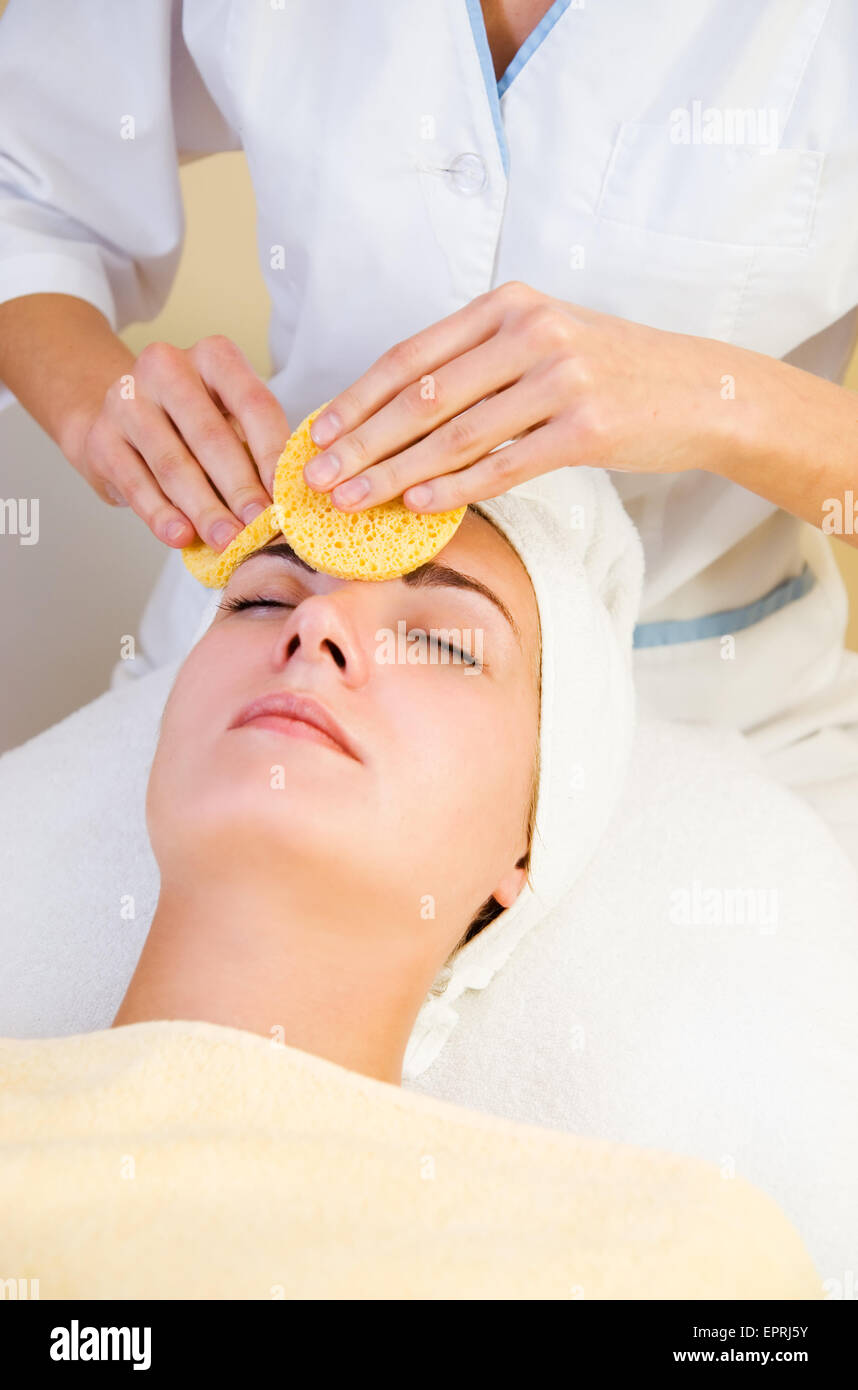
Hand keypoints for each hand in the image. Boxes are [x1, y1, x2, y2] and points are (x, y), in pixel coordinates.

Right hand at [67, 335, 289, 549]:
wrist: (120, 421)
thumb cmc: (191, 424)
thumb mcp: (229, 420)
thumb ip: (254, 450)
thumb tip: (285, 504)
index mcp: (213, 356)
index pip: (253, 404)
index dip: (272, 455)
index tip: (286, 497)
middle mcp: (167, 366)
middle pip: (212, 436)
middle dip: (239, 489)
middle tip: (259, 527)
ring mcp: (128, 399)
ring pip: (173, 464)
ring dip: (204, 509)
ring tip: (227, 542)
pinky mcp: (101, 437)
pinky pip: (136, 483)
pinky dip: (161, 515)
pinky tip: (181, 537)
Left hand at [302, 280, 738, 512]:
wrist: (701, 389)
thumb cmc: (611, 371)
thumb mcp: (544, 341)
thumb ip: (478, 362)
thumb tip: (398, 413)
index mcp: (508, 305)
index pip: (412, 356)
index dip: (359, 398)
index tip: (320, 433)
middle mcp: (530, 332)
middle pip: (422, 397)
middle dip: (362, 443)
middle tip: (318, 478)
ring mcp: (560, 378)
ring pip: (455, 435)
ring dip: (394, 473)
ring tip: (352, 501)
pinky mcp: (586, 428)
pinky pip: (504, 465)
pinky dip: (455, 489)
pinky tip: (416, 506)